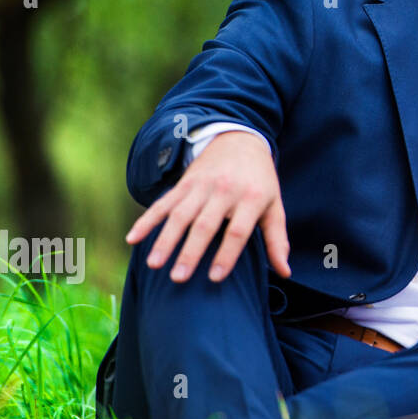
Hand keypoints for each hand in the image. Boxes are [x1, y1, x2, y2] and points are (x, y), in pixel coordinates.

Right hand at [125, 131, 291, 282]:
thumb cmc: (260, 181)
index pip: (238, 230)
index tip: (214, 278)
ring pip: (180, 215)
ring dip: (165, 240)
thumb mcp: (275, 205)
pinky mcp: (184, 183)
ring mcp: (201, 185)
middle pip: (205, 224)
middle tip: (178, 278)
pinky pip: (163, 203)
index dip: (227, 254)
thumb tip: (285, 272)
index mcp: (251, 197)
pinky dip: (147, 220)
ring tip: (153, 264)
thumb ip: (277, 239)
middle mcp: (224, 190)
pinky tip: (132, 238)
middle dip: (190, 252)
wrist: (240, 140)